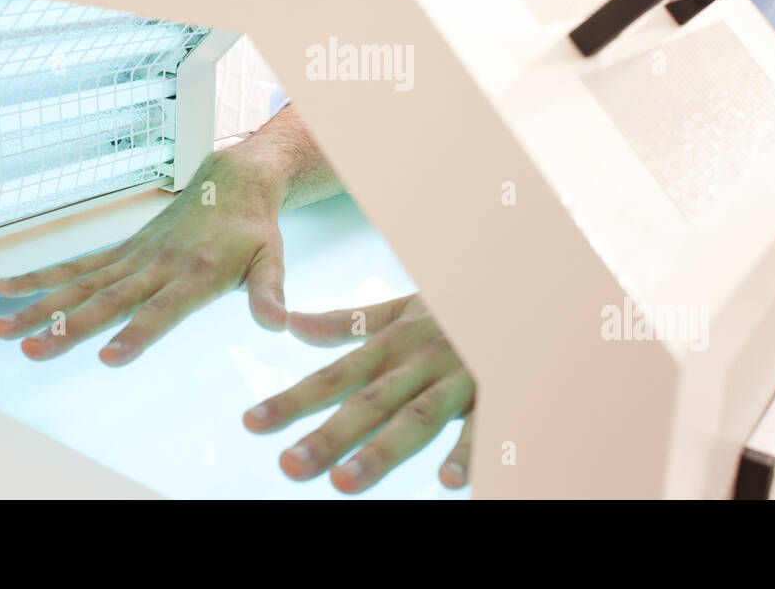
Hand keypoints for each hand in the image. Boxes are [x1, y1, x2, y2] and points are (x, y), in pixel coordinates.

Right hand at [0, 144, 288, 363]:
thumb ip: (269, 293)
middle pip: (108, 300)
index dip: (137, 333)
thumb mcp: (272, 260)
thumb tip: (280, 323)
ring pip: (81, 285)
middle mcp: (158, 265)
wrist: (232, 182)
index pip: (163, 309)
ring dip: (40, 306)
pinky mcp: (122, 252)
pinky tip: (5, 290)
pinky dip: (41, 277)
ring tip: (2, 329)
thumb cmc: (254, 231)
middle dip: (68, 327)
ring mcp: (134, 257)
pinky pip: (77, 267)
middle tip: (33, 350)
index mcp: (197, 274)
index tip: (107, 357)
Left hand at [242, 293, 473, 494]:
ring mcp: (458, 378)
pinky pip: (483, 427)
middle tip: (289, 467)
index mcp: (394, 344)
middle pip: (369, 403)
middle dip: (329, 436)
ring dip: (382, 451)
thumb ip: (349, 322)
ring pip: (417, 418)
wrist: (522, 291)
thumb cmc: (458, 309)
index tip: (251, 423)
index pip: (334, 376)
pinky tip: (450, 482)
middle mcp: (419, 362)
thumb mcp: (403, 309)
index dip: (292, 400)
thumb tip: (291, 324)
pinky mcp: (496, 392)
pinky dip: (468, 452)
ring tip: (345, 483)